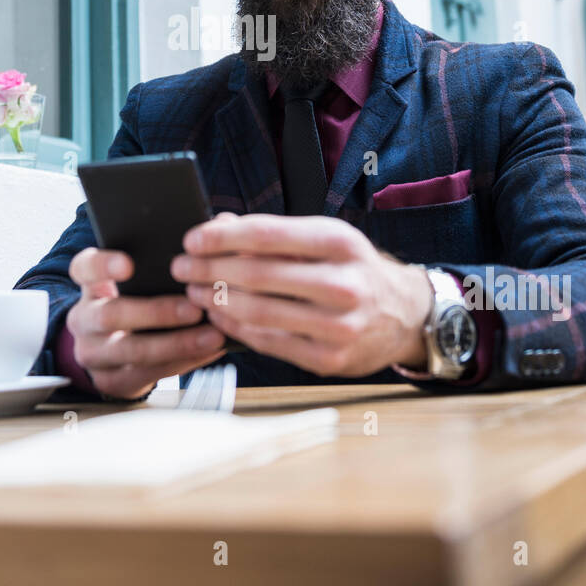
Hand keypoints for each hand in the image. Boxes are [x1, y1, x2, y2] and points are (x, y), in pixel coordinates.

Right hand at [66, 245, 227, 399]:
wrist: (113, 351)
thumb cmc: (136, 300)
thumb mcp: (139, 279)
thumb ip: (166, 257)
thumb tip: (218, 228)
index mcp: (91, 284)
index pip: (85, 268)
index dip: (103, 265)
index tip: (129, 264)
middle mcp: (85, 318)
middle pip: (110, 314)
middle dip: (156, 312)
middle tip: (194, 308)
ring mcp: (94, 352)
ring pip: (131, 350)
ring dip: (177, 343)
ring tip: (212, 335)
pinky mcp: (111, 379)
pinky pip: (149, 373)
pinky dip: (184, 361)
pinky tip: (208, 350)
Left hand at [170, 214, 432, 377]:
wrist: (403, 314)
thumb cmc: (352, 269)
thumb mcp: (324, 238)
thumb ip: (272, 233)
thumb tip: (216, 225)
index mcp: (340, 242)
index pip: (266, 235)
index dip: (221, 237)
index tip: (191, 238)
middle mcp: (343, 284)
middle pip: (257, 275)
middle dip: (209, 270)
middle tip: (181, 267)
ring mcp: (338, 326)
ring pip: (259, 312)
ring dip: (216, 301)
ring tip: (194, 291)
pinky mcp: (329, 359)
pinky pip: (268, 342)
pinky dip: (235, 328)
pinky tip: (218, 316)